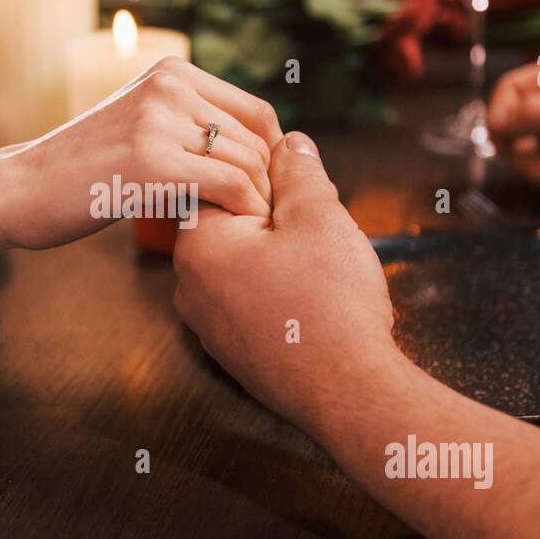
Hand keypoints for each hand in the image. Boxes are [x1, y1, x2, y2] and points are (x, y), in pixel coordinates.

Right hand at [0, 57, 281, 249]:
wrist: (19, 189)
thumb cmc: (81, 172)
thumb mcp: (139, 127)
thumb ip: (187, 125)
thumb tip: (261, 153)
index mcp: (172, 71)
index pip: (257, 112)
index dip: (275, 158)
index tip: (269, 196)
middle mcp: (171, 84)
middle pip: (258, 139)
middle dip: (271, 185)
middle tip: (268, 225)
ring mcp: (161, 119)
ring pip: (249, 162)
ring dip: (260, 203)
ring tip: (252, 234)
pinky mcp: (153, 160)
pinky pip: (231, 184)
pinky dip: (246, 212)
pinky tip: (237, 234)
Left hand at [171, 131, 401, 440]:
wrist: (350, 394)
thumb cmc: (331, 303)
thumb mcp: (318, 215)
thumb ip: (298, 171)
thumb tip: (288, 144)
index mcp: (198, 244)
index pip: (218, 182)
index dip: (267, 175)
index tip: (302, 188)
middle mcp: (189, 286)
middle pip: (231, 223)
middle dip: (275, 217)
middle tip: (318, 231)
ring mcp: (207, 325)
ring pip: (244, 264)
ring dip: (280, 255)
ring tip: (321, 270)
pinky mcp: (232, 352)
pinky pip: (252, 302)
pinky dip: (280, 292)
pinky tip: (315, 302)